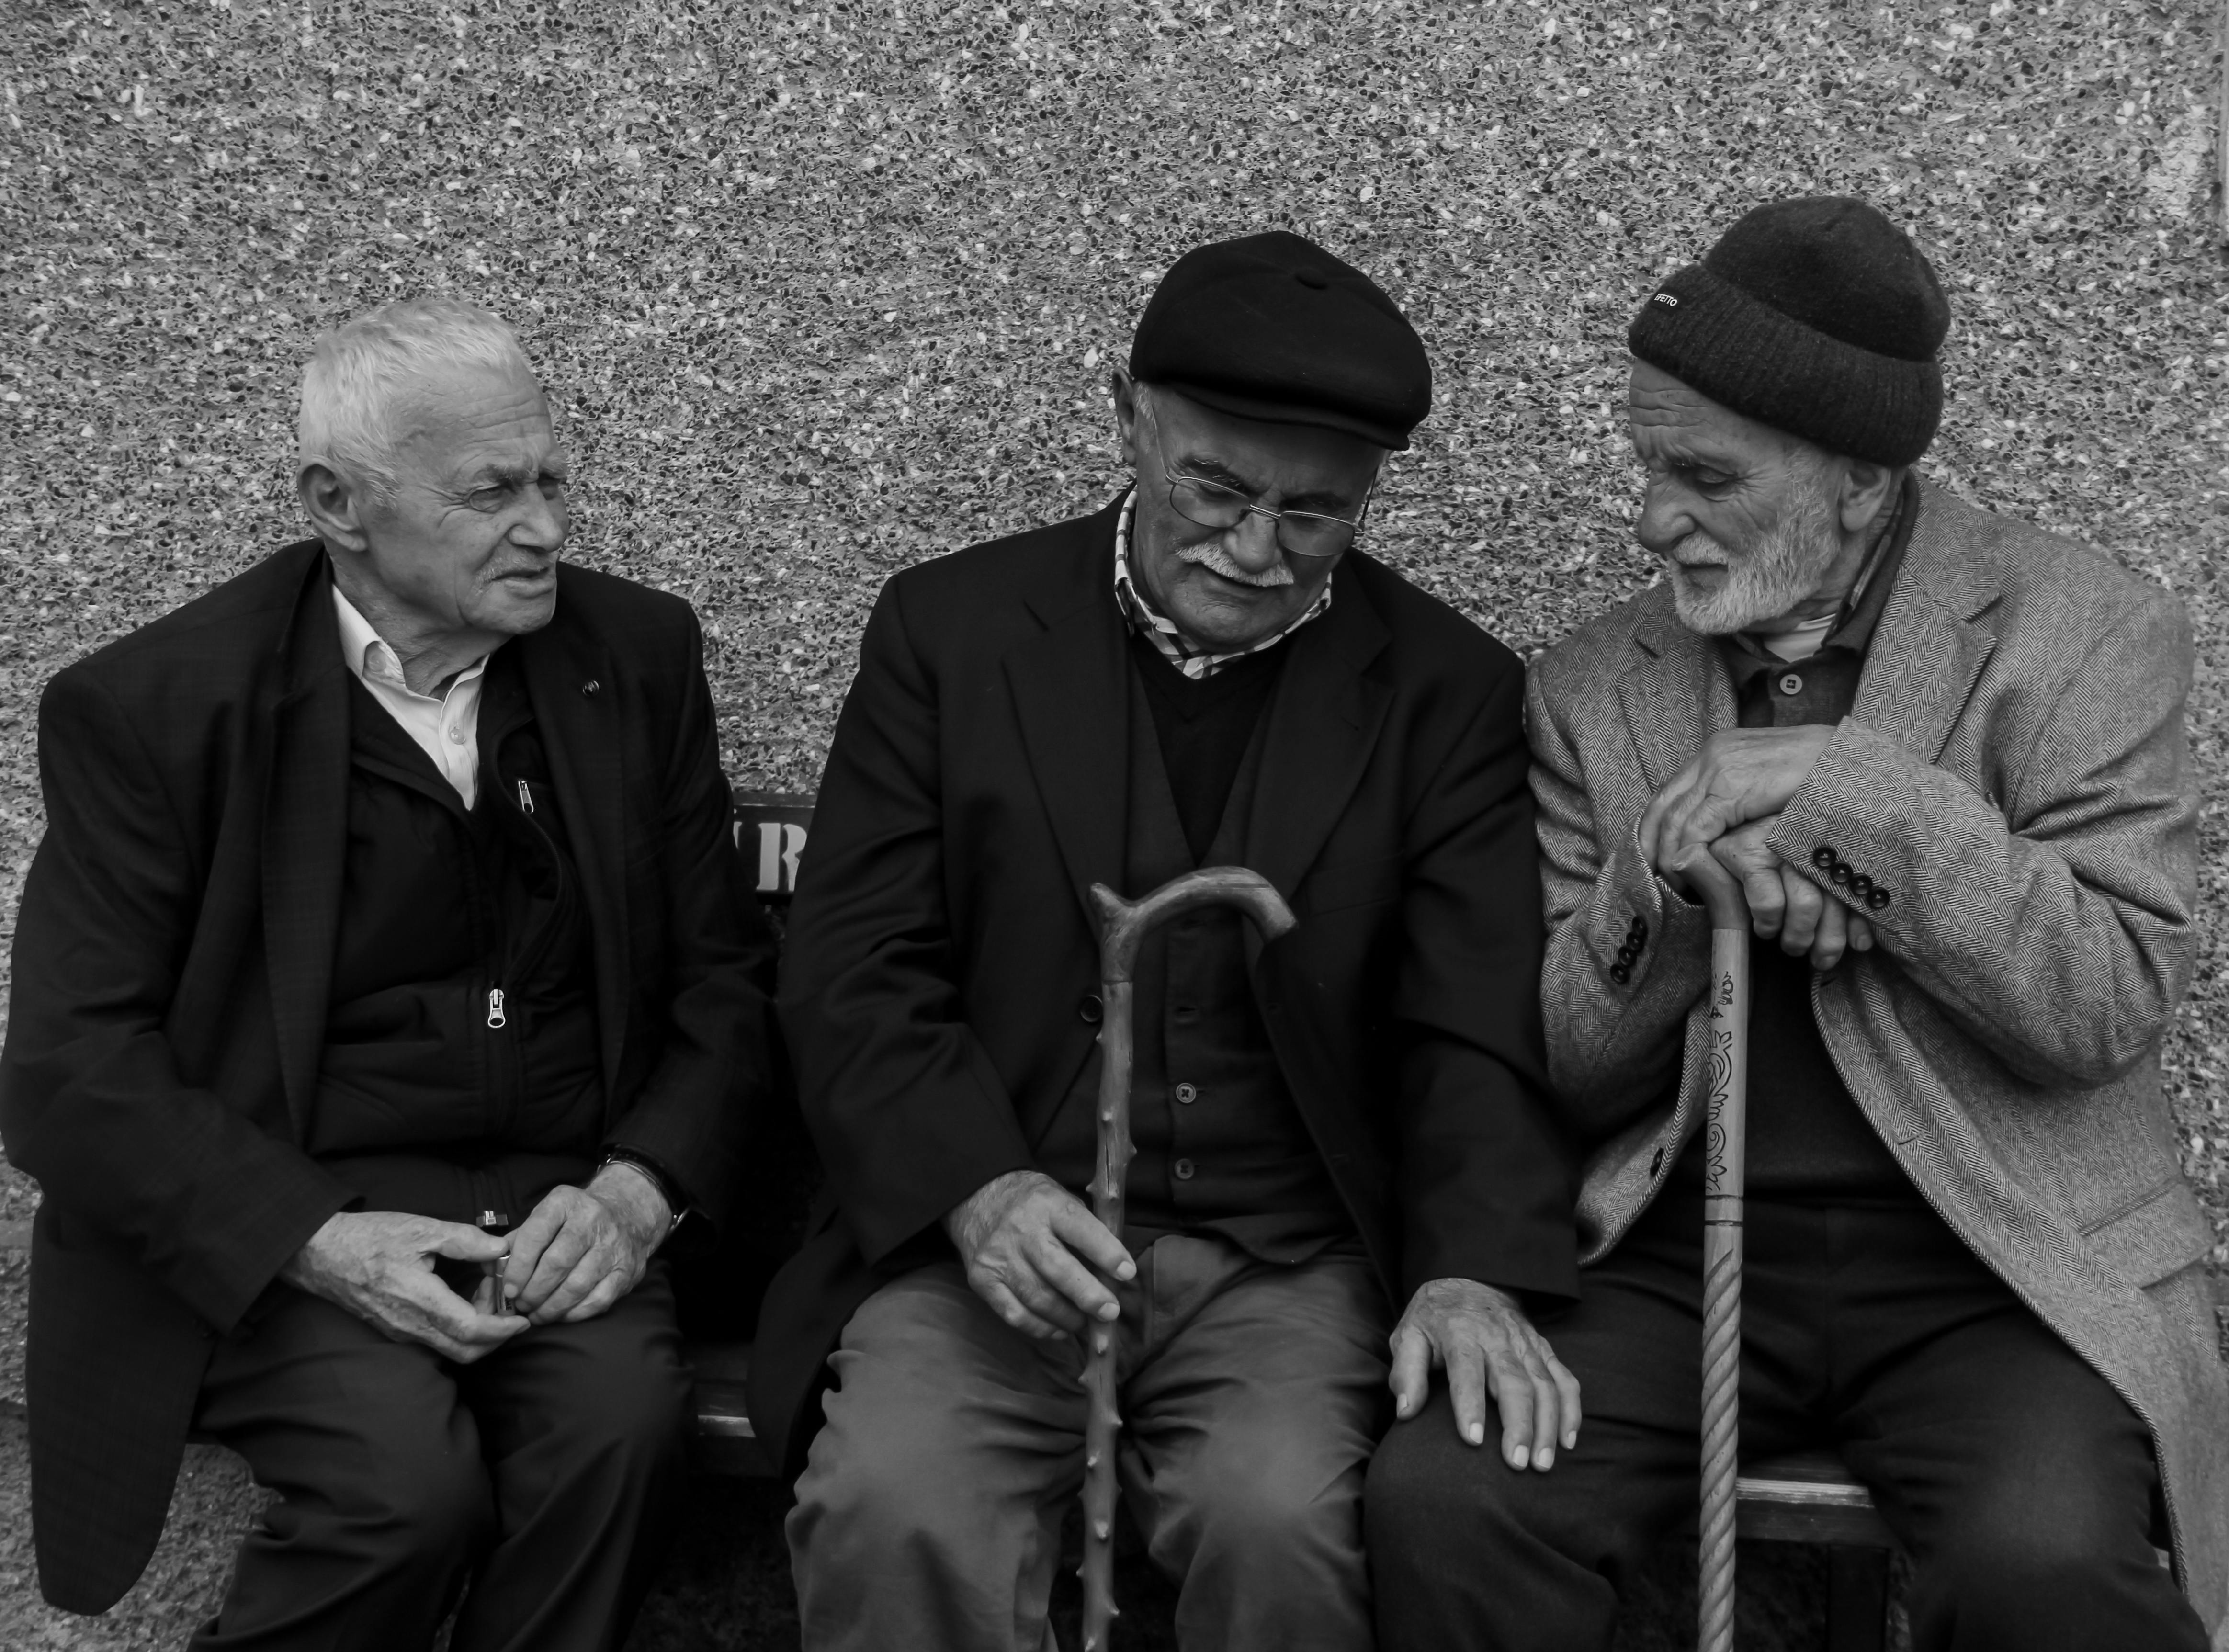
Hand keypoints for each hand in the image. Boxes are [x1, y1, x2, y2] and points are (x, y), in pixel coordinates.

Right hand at [281, 1211, 529, 1361]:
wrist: (321, 1253)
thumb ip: (464, 1239)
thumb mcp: (420, 1228)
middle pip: (465, 1351)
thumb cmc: (368, 1237)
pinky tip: (466, 1299)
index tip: (523, 1319)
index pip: (471, 1331)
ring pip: (451, 1348)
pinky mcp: (395, 1329)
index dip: (502, 1329)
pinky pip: (435, 1340)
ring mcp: (401, 1331)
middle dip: (497, 1337)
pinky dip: (459, 1329)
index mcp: (419, 1300)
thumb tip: (500, 1247)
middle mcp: (410, 1325)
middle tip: (511, 1308)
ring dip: (478, 1332)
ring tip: (490, 1297)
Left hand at [499, 1166, 668, 1325]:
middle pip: (557, 1263)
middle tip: (521, 1305)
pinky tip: (562, 1315)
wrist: (628, 1213)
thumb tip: (489, 1268)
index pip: (536, 1235)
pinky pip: (599, 1300)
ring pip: (578, 1285)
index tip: (508, 1288)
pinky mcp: (627, 1270)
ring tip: (537, 1314)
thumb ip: (517, 1241)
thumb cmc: (574, 1221)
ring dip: (551, 1306)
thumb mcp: (546, 1217)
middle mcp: (592, 1220)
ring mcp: (613, 1245)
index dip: (519, 1266)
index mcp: (565, 1203)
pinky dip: (576, 1313)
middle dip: (534, 1291)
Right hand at [944, 1169, 1135, 1340]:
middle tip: (1110, 1311)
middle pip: (1057, 1269)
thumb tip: (1116, 1275)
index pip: (1080, 1229)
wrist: (978, 1198)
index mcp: (1048, 1204)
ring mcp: (999, 1257)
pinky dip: (1041, 1327)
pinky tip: (1059, 1329)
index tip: (1127, 1272)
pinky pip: (1015, 1314)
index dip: (1106, 1252)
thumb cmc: (1033, 1204)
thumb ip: (1087, 1232)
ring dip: (1068, 1317)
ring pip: (1037, 1297)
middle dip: (1088, 1295)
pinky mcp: (982, 1280)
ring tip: (1086, 1323)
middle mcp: (1021, 1230)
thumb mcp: (1061, 1200)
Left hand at [1388, 1278, 1581, 1471]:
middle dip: (1519, 1424)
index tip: (1473, 1441)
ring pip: (1543, 1385)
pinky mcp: (1544, 1349)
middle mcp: (1497, 1339)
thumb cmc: (1434, 1318)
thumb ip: (1406, 1372)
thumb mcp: (1408, 1335)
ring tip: (1542, 1463)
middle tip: (1517, 1464)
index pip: (1466, 1370)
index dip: (1470, 1405)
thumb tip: (1405, 1411)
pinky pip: (1564, 1379)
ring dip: (1547, 1425)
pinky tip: (1568, 1440)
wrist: (1471, 1281)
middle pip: (1513, 1382)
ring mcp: (1525, 1344)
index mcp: (1460, 1334)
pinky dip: (1570, 1409)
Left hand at [1640, 726, 1833, 873]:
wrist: (1854, 761)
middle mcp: (1712, 754)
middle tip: (1653, 879)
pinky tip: (1692, 875)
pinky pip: (1697, 825)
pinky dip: (1687, 853)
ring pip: (1674, 819)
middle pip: (1662, 806)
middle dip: (1651, 847)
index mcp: (1719, 751)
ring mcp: (1721, 766)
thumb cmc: (1821, 777)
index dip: (1652, 831)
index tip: (1651, 860)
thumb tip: (1713, 835)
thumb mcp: (1769, 786)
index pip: (1668, 794)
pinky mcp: (1734, 785)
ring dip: (1668, 857)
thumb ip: (1740, 801)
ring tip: (1675, 886)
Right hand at [1707, 817, 1875, 969]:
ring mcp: (1778, 846)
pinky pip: (1769, 903)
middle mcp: (1808, 840)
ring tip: (1792, 946)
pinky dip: (1769, 924)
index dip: (1860, 919)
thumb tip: (1861, 942)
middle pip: (1835, 898)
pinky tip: (1765, 929)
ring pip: (1807, 904)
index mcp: (1829, 841)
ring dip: (1800, 936)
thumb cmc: (1768, 856)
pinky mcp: (1748, 854)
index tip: (1859, 944)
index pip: (1854, 884)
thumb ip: (1838, 901)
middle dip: (1829, 939)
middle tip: (1819, 956)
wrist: (1717, 821)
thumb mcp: (1809, 872)